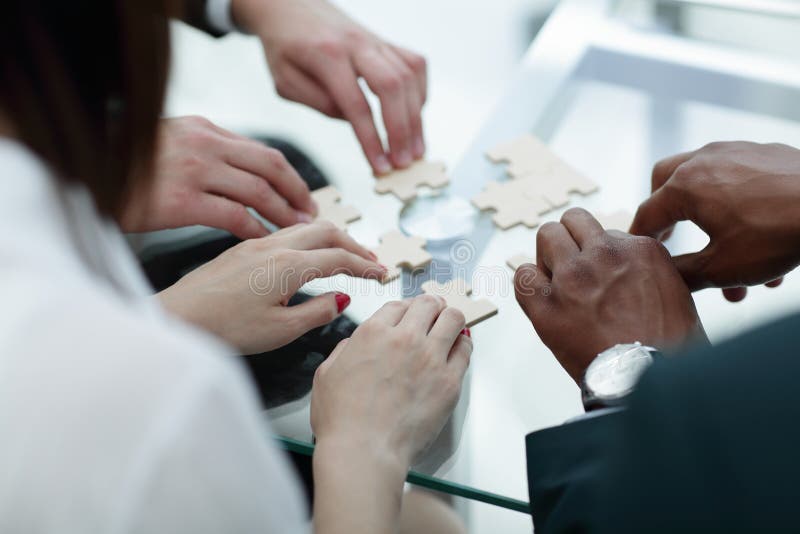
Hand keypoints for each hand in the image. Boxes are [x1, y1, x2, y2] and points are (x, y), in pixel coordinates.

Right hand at [121, 116, 316, 237]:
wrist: (82, 174)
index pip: (259, 150)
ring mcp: (194, 170)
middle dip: (297, 190)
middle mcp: (202, 143)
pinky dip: (257, 228)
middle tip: (310, 211)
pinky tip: (265, 240)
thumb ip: (202, 152)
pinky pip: (235, 215)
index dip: (286, 174)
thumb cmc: (122, 167)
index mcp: (201, 128)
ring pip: (258, 190)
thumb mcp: (167, 143)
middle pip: (270, 165)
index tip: (299, 192)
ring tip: (296, 228)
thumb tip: (235, 172)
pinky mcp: (182, 200)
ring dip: (283, 212)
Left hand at [157, 221, 385, 354]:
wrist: (179, 318)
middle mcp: (274, 247)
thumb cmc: (224, 328)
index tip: (382, 274)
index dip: (365, 265)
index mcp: (289, 265)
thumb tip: (340, 299)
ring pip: (306, 228)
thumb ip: (318, 312)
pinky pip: (286, 234)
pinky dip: (309, 240)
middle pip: (327, 230)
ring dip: (332, 238)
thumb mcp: (281, 331)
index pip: (340, 258)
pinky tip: (309, 256)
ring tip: (346, 255)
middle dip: (354, 244)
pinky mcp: (243, 249)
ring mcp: (257, 244)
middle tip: (371, 261)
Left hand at [232, 0, 426, 174]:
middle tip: (404, 162)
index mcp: (326, 55)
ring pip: (408, 76)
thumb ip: (320, 103)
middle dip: (402, 130)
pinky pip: (414, 64)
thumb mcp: (285, 82)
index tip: (381, 166)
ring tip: (415, 149)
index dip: (372, 140)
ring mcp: (375, 39)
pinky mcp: (385, 40)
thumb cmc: (284, 47)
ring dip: (416, 117)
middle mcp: (356, 44)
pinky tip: (415, 116)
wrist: (289, 5)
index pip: (357, 104)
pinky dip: (420, 92)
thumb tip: (356, 122)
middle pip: (392, 86)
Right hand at [311, 296, 471, 466]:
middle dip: (431, 307)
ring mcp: (430, 358)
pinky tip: (458, 349)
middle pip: (429, 304)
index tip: (409, 315)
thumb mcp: (326, 375)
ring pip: (453, 318)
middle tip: (432, 316)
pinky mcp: (450, 381)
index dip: (405, 309)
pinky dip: (463, 344)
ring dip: (451, 320)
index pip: (398, 304)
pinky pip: (466, 349)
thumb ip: (345, 350)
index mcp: (373, 333)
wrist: (364, 452)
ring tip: (449, 328)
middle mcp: (405, 338)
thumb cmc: (342, 421)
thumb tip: (355, 344)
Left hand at [514, 208, 706, 382]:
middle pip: (573, 220)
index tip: (602, 274)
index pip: (607, 233)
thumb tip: (627, 269)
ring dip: (548, 255)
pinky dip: (528, 284)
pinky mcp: (546, 306)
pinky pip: (523, 276)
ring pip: (547, 236)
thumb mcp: (677, 293)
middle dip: (570, 239)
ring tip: (556, 280)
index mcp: (640, 249)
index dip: (600, 254)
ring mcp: (572, 278)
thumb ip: (648, 271)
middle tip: (571, 265)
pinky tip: (540, 298)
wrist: (648, 381)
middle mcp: (605, 255)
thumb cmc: (668, 348)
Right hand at [630, 142, 799, 299]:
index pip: (647, 213)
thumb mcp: (722, 267)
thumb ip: (685, 274)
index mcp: (685, 186)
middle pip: (666, 180)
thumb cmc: (777, 235)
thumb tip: (665, 278)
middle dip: (664, 210)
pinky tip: (757, 229)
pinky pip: (738, 177)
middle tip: (671, 233)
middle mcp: (704, 160)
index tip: (640, 252)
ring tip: (726, 248)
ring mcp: (736, 151)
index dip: (641, 238)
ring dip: (708, 214)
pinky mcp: (766, 153)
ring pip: (706, 179)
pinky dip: (736, 203)